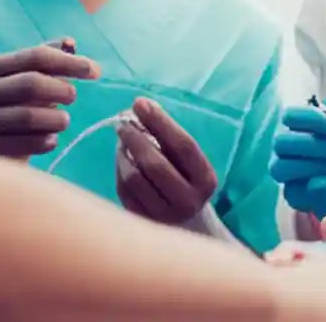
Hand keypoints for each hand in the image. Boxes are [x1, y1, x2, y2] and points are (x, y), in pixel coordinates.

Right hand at [0, 38, 99, 160]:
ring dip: (56, 118)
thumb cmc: (18, 101)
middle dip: (61, 90)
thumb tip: (70, 43)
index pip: (36, 56)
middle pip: (31, 84)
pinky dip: (47, 141)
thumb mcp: (32, 75)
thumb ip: (52, 58)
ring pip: (29, 116)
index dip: (70, 62)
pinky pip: (28, 144)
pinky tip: (52, 139)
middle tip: (73, 96)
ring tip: (64, 120)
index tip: (95, 71)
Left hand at [115, 97, 218, 224]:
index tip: (140, 103)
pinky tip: (122, 158)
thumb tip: (139, 108)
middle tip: (122, 123)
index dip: (160, 122)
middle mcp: (188, 201)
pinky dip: (119, 169)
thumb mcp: (185, 157)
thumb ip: (166, 133)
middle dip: (135, 138)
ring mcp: (165, 216)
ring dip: (123, 154)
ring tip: (122, 140)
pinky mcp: (143, 222)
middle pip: (156, 165)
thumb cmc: (185, 177)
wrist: (187, 221)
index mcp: (205, 179)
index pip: (183, 145)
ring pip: (135, 179)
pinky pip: (124, 191)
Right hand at [270, 91, 325, 222]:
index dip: (307, 118)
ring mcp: (287, 173)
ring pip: (279, 168)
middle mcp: (286, 149)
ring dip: (308, 165)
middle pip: (281, 142)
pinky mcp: (294, 195)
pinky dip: (309, 188)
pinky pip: (291, 194)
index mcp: (296, 127)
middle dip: (311, 144)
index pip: (289, 116)